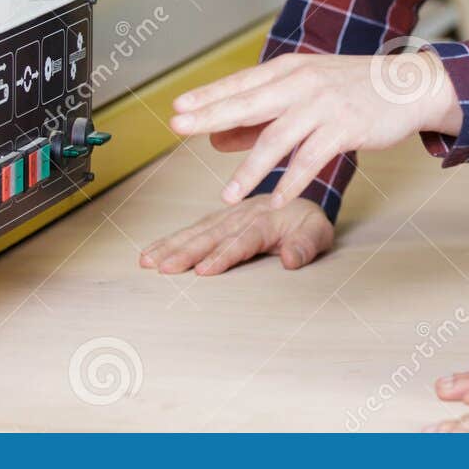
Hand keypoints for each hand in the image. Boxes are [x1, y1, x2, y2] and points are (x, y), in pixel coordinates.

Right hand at [137, 195, 333, 274]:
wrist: (300, 197)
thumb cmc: (308, 222)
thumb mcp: (319, 232)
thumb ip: (307, 244)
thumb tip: (291, 259)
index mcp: (268, 218)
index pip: (244, 239)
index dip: (224, 254)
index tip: (204, 271)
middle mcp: (243, 214)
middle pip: (213, 235)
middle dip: (188, 252)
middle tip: (165, 269)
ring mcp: (228, 215)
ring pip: (198, 230)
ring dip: (172, 246)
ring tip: (148, 262)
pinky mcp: (217, 219)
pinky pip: (193, 229)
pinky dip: (170, 240)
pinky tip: (150, 253)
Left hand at [169, 51, 463, 205]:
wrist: (408, 86)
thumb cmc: (353, 90)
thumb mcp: (305, 94)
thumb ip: (262, 116)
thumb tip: (215, 137)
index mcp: (290, 70)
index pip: (241, 82)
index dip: (208, 95)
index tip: (177, 108)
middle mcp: (303, 83)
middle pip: (249, 102)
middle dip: (211, 116)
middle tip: (178, 128)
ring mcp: (324, 105)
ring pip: (277, 138)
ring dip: (249, 169)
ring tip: (227, 195)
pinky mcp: (345, 127)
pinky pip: (311, 159)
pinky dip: (291, 182)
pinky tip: (274, 200)